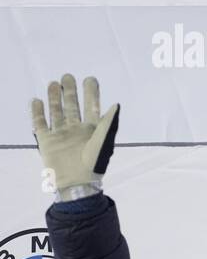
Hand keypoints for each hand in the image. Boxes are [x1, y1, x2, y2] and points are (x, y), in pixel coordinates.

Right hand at [31, 75, 119, 198]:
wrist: (76, 183)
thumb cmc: (93, 164)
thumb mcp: (103, 141)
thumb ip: (108, 123)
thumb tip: (117, 105)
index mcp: (92, 129)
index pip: (91, 106)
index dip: (91, 93)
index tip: (90, 79)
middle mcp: (76, 129)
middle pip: (72, 106)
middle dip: (70, 91)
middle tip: (68, 76)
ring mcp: (61, 134)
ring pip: (56, 112)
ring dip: (54, 98)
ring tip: (53, 83)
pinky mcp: (47, 141)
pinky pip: (40, 124)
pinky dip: (38, 112)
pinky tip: (37, 101)